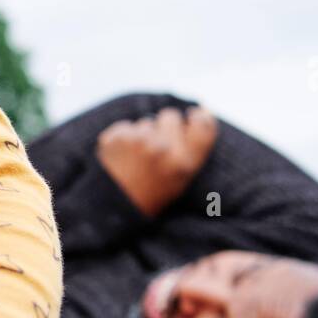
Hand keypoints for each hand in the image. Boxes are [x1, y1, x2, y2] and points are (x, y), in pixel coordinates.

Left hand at [96, 105, 217, 216]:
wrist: (114, 208)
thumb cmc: (152, 195)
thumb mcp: (181, 180)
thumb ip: (194, 148)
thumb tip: (202, 109)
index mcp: (184, 164)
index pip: (203, 125)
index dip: (200, 117)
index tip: (194, 116)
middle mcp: (163, 149)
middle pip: (170, 116)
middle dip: (165, 128)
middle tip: (156, 150)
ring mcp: (138, 141)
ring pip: (146, 122)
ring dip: (143, 135)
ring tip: (136, 160)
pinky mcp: (116, 137)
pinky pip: (126, 127)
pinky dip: (124, 138)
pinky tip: (122, 158)